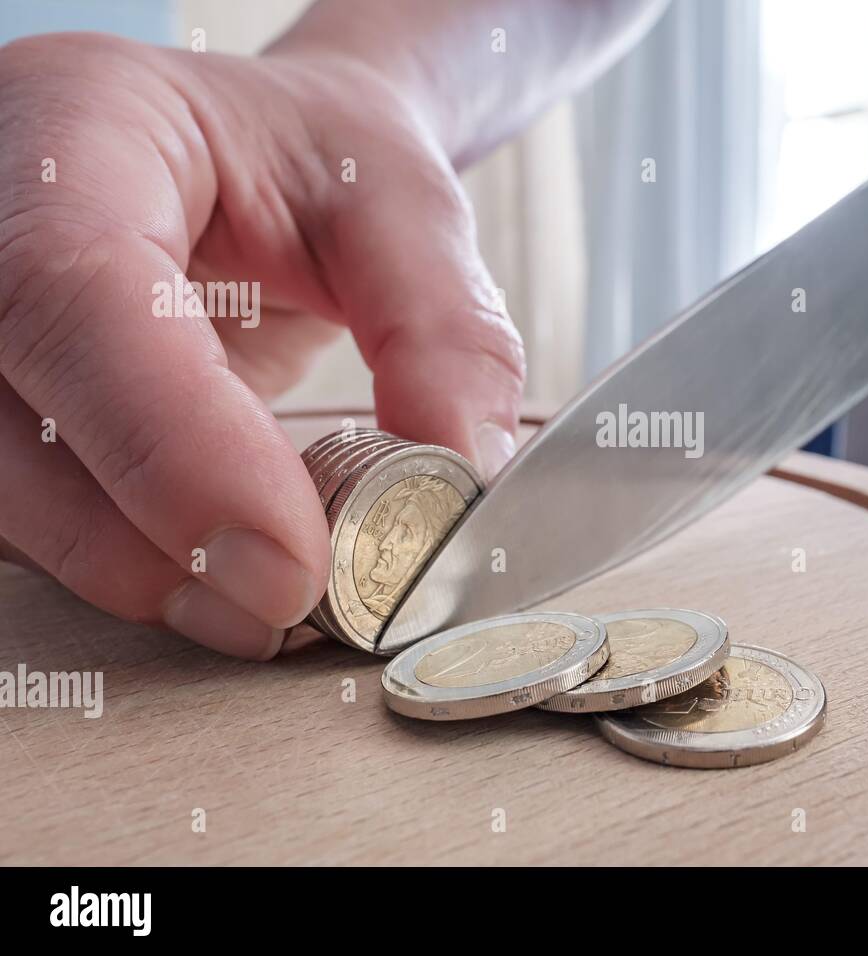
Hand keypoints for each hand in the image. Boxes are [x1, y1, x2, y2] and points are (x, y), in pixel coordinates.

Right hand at [0, 33, 523, 657]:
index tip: (287, 560)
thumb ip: (443, 332)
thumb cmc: (321, 158)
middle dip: (146, 541)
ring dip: (129, 568)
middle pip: (4, 410)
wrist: (267, 153)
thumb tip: (459, 477)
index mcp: (82, 128)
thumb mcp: (405, 207)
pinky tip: (209, 574)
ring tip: (261, 602)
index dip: (172, 442)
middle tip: (285, 607)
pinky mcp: (2, 394)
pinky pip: (23, 504)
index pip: (75, 287)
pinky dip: (120, 558)